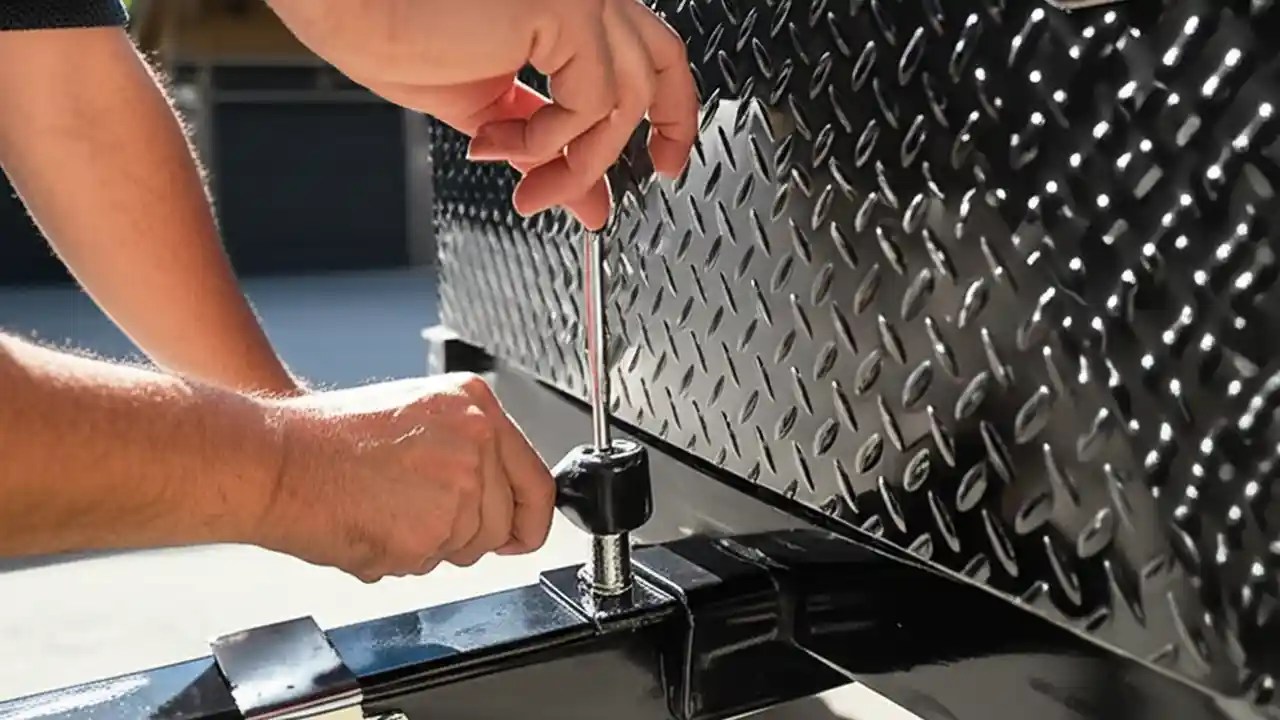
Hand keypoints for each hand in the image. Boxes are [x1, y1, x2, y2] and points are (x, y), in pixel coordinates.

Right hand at [256, 373, 553, 582]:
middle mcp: (478, 443)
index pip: (537, 481)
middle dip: (463, 534)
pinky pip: (431, 564)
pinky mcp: (433, 532)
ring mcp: (460, 489)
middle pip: (500, 523)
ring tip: (386, 509)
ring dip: (432, 546)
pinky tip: (372, 524)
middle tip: (412, 513)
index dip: (528, 519)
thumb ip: (467, 449)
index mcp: (478, 406)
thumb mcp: (418, 414)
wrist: (279, 460)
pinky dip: (401, 558)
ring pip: (469, 548)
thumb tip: (495, 495)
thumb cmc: (329, 439)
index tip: (520, 534)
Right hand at [265, 0, 699, 229]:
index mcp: (565, 8)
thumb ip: (548, 151)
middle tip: (660, 174)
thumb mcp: (493, 113)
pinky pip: (589, 104)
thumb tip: (592, 203)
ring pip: (623, 99)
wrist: (345, 7)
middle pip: (662, 60)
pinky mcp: (565, 8)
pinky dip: (548, 144)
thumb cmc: (395, 34)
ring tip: (528, 189)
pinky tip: (495, 146)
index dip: (669, 107)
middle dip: (671, 125)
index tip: (664, 156)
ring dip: (578, 162)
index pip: (646, 51)